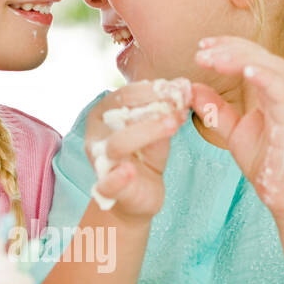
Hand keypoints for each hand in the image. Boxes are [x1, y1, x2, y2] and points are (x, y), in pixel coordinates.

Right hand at [85, 83, 188, 219]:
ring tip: (172, 125)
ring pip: (118, 143)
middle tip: (182, 104)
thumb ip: (169, 110)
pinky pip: (107, 184)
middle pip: (122, 112)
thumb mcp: (159, 128)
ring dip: (147, 131)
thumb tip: (186, 88)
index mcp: (105, 111)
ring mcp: (99, 160)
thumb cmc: (145, 155)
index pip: (127, 93)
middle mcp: (97, 133)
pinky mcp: (105, 188)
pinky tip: (130, 172)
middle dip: (154, 106)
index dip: (156, 89)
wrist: (139, 195)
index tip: (183, 89)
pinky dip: (117, 178)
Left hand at [192, 36, 283, 214]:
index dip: (227, 47)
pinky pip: (282, 90)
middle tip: (202, 51)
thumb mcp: (232, 131)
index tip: (201, 47)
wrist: (282, 192)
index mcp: (270, 90)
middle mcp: (283, 91)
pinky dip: (265, 77)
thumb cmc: (264, 160)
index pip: (250, 57)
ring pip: (270, 66)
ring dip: (242, 58)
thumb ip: (215, 110)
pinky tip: (246, 71)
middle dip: (229, 48)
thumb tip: (192, 89)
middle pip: (259, 55)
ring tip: (215, 59)